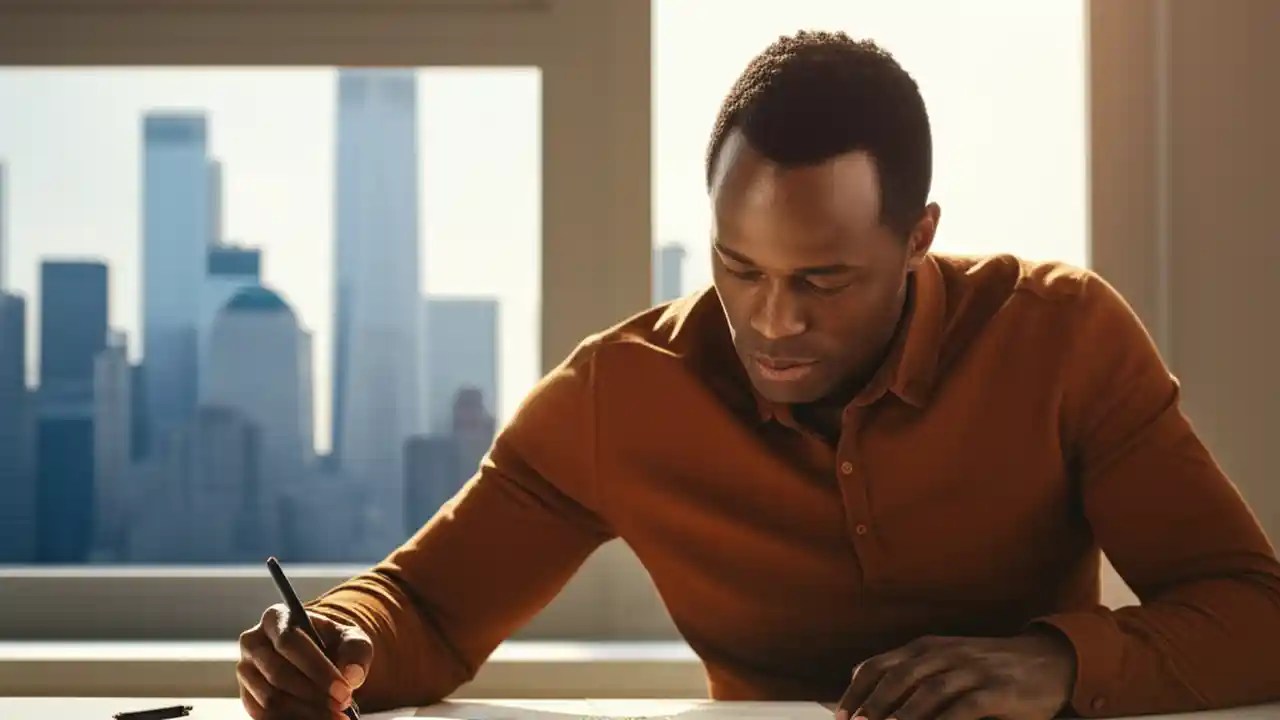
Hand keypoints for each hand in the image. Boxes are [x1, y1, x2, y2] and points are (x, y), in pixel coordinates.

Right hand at [237, 603, 373, 719]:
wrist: (317, 657)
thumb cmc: (333, 644)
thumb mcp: (350, 639)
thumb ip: (356, 652)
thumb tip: (352, 676)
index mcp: (275, 618)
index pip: (289, 642)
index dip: (317, 668)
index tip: (344, 690)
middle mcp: (253, 643)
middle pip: (278, 674)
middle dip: (314, 694)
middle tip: (342, 706)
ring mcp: (245, 672)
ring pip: (270, 699)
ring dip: (306, 712)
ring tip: (335, 717)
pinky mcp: (246, 697)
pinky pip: (264, 716)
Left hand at [834, 632, 1075, 719]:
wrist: (1048, 660)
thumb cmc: (988, 667)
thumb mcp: (945, 660)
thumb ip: (908, 671)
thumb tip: (860, 681)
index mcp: (927, 648)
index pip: (881, 666)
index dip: (857, 691)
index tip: (839, 715)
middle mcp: (946, 654)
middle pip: (899, 677)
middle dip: (872, 705)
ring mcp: (972, 671)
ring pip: (928, 691)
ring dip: (902, 714)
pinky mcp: (998, 691)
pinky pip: (965, 708)